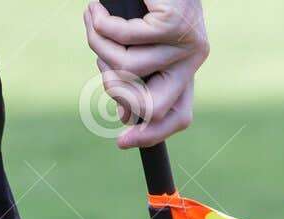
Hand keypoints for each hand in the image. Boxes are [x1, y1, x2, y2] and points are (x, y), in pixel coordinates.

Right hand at [83, 0, 208, 148]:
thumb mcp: (143, 42)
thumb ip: (136, 74)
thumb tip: (123, 114)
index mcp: (186, 69)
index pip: (179, 116)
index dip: (151, 135)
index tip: (122, 141)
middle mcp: (192, 60)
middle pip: (152, 105)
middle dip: (115, 90)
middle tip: (98, 58)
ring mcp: (185, 43)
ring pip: (127, 68)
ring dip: (98, 45)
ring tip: (91, 20)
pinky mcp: (174, 22)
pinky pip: (125, 37)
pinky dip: (102, 24)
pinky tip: (96, 9)